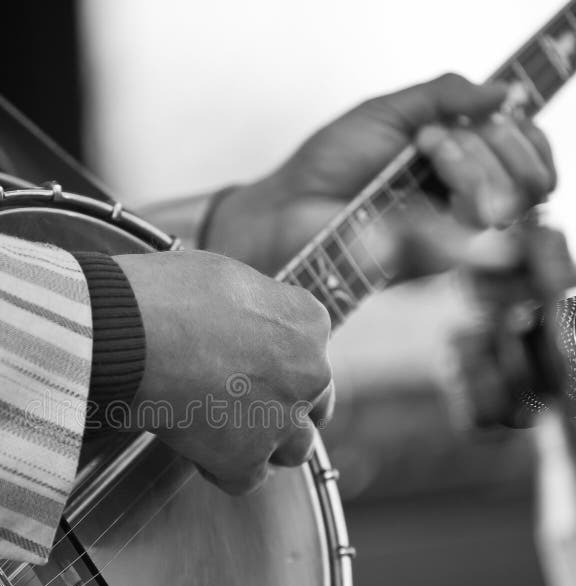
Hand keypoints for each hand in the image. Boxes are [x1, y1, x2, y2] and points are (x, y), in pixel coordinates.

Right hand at [115, 250, 332, 493]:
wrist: (129, 334)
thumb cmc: (164, 295)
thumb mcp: (225, 279)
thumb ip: (252, 308)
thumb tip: (240, 323)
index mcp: (307, 322)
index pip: (311, 355)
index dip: (279, 365)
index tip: (249, 368)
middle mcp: (309, 372)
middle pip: (314, 404)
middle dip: (284, 407)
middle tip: (243, 405)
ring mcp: (281, 419)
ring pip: (295, 449)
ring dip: (265, 445)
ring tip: (224, 433)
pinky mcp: (247, 459)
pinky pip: (247, 479)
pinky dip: (223, 470)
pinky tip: (197, 451)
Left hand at [205, 73, 556, 278]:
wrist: (285, 208)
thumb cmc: (328, 163)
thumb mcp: (388, 112)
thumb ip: (445, 96)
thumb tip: (504, 92)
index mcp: (460, 163)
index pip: (527, 156)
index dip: (523, 138)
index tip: (489, 116)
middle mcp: (461, 201)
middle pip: (526, 182)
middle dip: (490, 146)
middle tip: (432, 138)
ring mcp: (446, 236)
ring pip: (500, 209)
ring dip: (469, 166)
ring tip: (422, 151)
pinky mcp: (424, 265)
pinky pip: (462, 241)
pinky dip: (445, 201)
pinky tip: (413, 186)